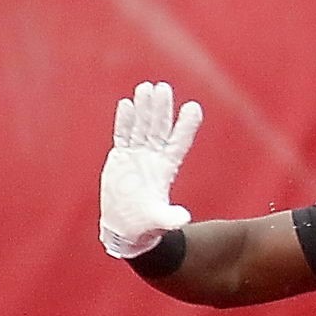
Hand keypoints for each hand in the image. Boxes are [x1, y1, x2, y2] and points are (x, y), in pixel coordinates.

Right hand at [99, 81, 203, 258]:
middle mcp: (153, 158)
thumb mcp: (158, 221)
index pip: (178, 143)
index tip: (194, 107)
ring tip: (146, 88)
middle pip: (159, 128)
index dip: (186, 126)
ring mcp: (137, 156)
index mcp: (166, 169)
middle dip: (161, 109)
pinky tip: (127, 104)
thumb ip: (170, 218)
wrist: (124, 228)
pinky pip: (122, 135)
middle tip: (163, 88)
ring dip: (144, 109)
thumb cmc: (145, 226)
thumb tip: (183, 219)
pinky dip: (124, 120)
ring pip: (141, 127)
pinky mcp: (121, 158)